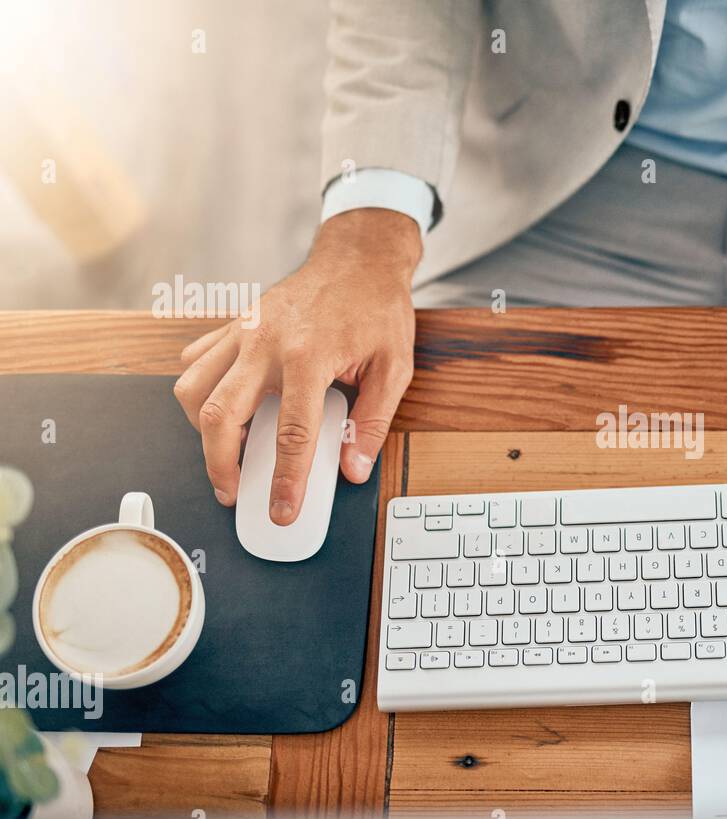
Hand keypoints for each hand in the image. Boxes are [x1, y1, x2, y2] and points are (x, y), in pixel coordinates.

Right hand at [173, 209, 420, 523]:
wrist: (358, 258)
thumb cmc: (377, 310)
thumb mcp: (394, 367)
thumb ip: (371, 421)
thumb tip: (353, 468)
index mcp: (308, 355)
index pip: (291, 435)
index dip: (285, 481)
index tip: (282, 510)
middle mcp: (265, 343)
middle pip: (219, 416)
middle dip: (219, 464)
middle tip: (232, 492)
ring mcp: (243, 331)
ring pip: (192, 389)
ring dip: (201, 429)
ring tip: (224, 452)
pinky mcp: (233, 324)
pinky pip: (196, 362)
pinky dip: (198, 389)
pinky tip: (220, 406)